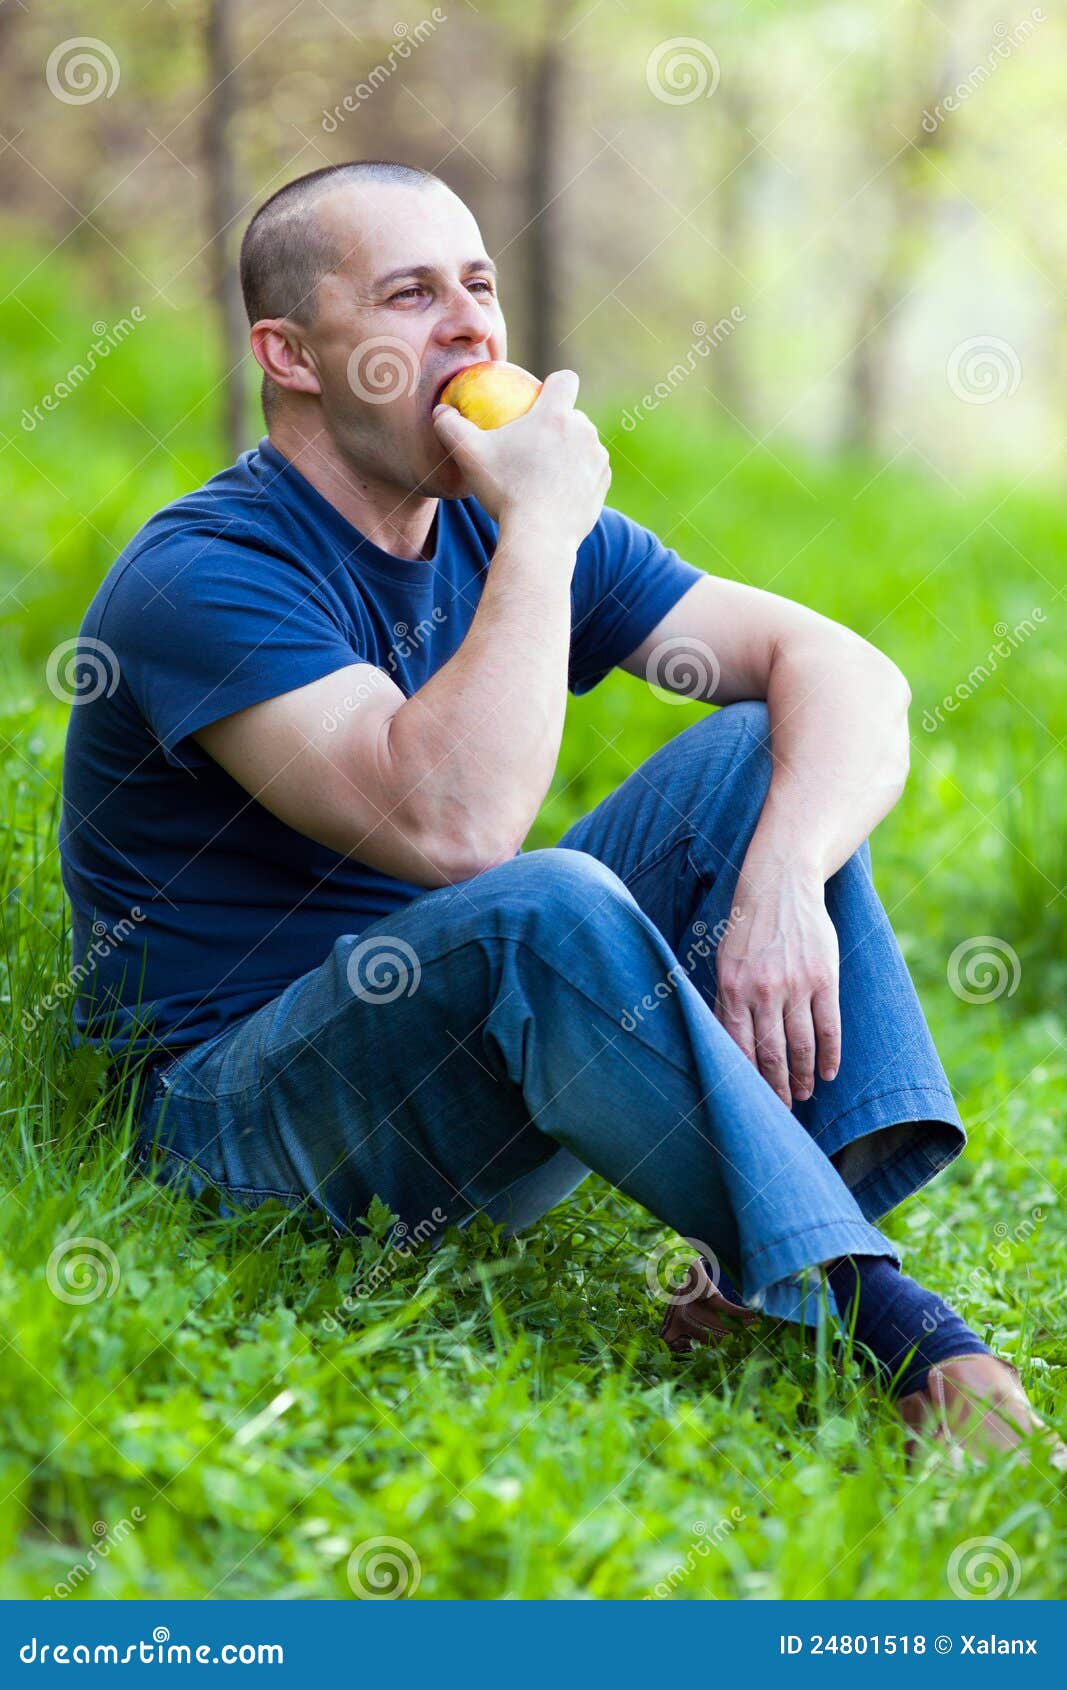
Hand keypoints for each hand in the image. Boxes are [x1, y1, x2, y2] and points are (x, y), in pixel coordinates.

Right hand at [432, 369, 610, 546]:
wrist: (539, 536)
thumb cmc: (504, 491)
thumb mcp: (469, 456)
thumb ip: (451, 426)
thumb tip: (440, 410)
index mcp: (555, 415)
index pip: (565, 380)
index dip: (554, 384)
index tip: (540, 397)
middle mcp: (584, 430)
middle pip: (573, 415)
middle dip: (557, 423)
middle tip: (533, 445)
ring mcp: (597, 458)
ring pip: (584, 444)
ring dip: (569, 451)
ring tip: (545, 471)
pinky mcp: (602, 484)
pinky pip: (590, 471)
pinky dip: (577, 476)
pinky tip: (558, 491)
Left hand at [713, 872, 840, 1106]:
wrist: (781, 887)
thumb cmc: (748, 930)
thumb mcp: (725, 963)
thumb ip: (727, 1001)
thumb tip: (727, 1046)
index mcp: (732, 988)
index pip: (738, 1047)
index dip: (747, 1078)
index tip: (752, 1100)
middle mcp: (762, 990)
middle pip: (771, 1052)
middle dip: (777, 1086)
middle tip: (783, 1107)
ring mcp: (795, 984)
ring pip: (801, 1045)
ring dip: (804, 1075)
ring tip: (806, 1093)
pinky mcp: (823, 978)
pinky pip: (829, 1026)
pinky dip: (830, 1054)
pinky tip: (830, 1072)